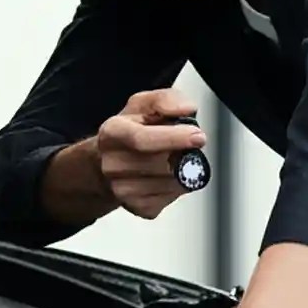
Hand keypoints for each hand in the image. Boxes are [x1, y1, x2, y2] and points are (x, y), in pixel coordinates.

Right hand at [96, 88, 206, 217]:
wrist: (109, 161)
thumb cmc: (131, 130)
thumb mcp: (145, 103)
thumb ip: (168, 99)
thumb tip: (186, 109)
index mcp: (112, 133)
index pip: (142, 139)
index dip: (174, 138)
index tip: (198, 136)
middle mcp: (112, 164)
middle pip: (162, 164)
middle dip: (184, 154)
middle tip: (188, 146)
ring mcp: (122, 189)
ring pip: (171, 182)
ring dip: (183, 170)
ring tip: (174, 160)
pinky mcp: (137, 207)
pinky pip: (172, 197)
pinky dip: (178, 186)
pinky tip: (167, 175)